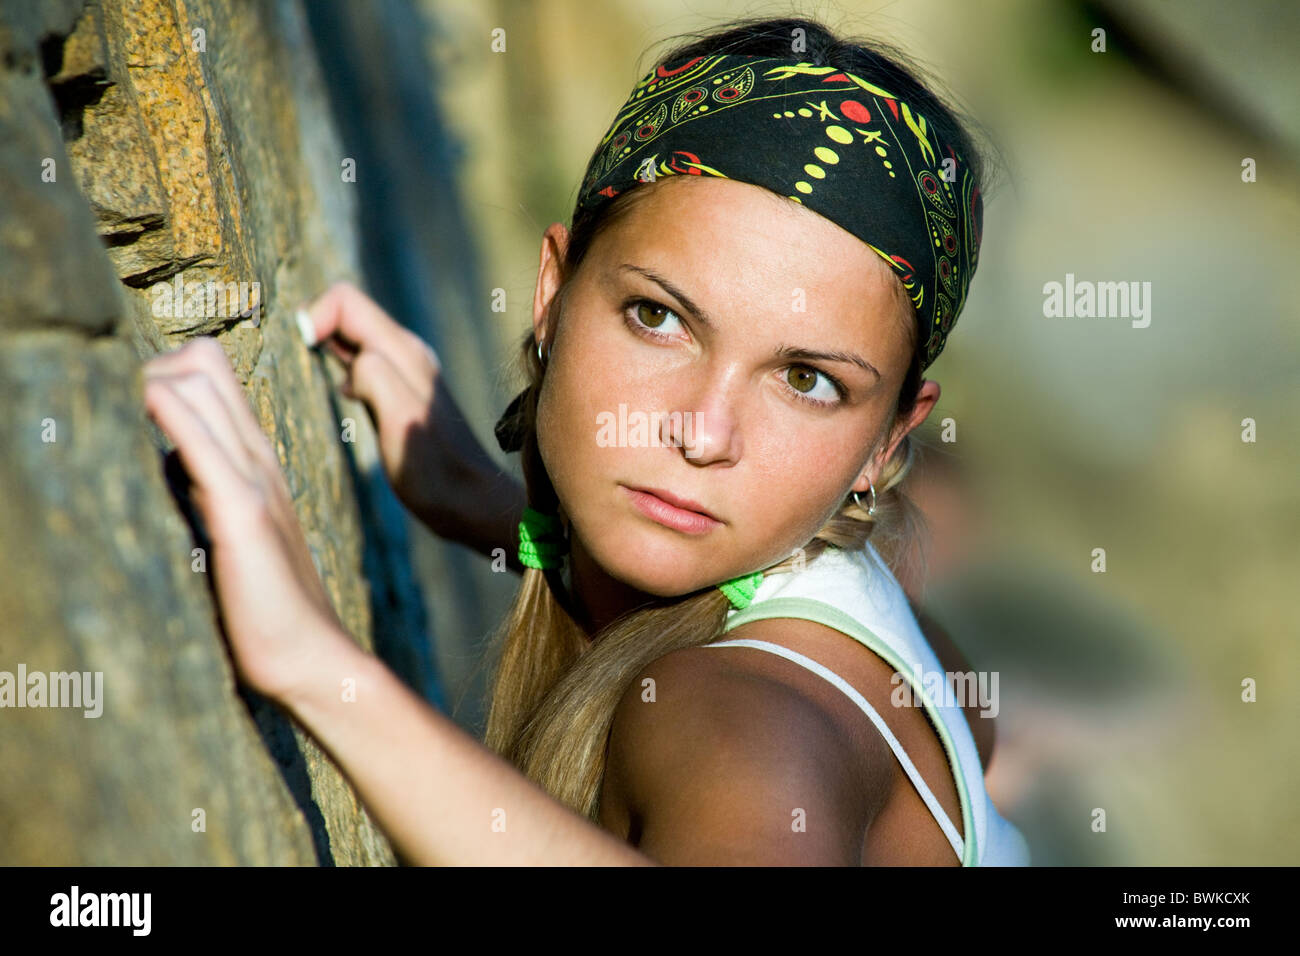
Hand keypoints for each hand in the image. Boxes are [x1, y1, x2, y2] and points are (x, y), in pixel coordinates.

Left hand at [142, 337, 351, 700]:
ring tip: (128, 420)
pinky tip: (146, 407)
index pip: (215, 373)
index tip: (138, 410)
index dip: (169, 370)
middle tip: (125, 414)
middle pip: (205, 361)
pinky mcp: (243, 512)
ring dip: (150, 383)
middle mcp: (258, 459)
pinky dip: (169, 412)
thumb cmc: (268, 608)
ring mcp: (254, 481)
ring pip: (201, 383)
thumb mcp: (233, 532)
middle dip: (151, 367)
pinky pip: (203, 442)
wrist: (311, 656)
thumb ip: (208, 494)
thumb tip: (167, 470)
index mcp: (258, 461)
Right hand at [303, 281, 516, 545]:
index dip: (313, 315)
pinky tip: (341, 398)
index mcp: (402, 351)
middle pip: (347, 313)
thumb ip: (374, 378)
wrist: (472, 503)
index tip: (301, 352)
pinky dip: (342, 370)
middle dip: (314, 328)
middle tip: (296, 366)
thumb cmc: (435, 472)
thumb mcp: (399, 421)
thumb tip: (352, 361)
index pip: (345, 299)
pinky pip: (363, 364)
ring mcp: (406, 372)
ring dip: (325, 348)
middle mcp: (406, 353)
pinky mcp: (402, 393)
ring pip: (354, 338)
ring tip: (308, 377)